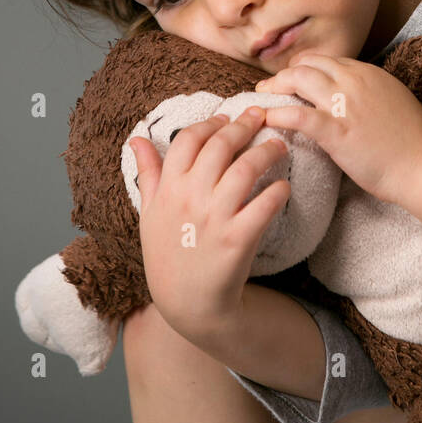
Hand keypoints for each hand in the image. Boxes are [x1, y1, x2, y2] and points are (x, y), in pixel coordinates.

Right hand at [127, 108, 290, 346]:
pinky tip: (284, 186)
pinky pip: (264, 205)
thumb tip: (137, 139)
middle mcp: (189, 199)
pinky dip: (278, 191)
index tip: (227, 117)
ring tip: (279, 144)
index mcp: (167, 189)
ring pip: (245, 169)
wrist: (188, 306)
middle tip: (260, 116)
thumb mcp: (149, 214)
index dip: (210, 123)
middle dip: (243, 125)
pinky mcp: (238, 239)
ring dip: (265, 151)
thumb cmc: (168, 255)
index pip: (188, 139)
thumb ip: (147, 173)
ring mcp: (214, 218)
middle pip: (220, 146)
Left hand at [254, 53, 421, 205]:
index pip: (326, 60)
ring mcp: (344, 104)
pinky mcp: (337, 131)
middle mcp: (354, 81)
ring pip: (299, 79)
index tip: (292, 81)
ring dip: (276, 87)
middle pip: (307, 64)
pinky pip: (299, 115)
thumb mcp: (393, 100)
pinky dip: (278, 114)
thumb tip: (350, 94)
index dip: (304, 69)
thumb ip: (369, 91)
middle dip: (284, 75)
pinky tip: (266, 120)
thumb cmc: (413, 140)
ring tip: (262, 101)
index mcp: (368, 73)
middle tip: (270, 89)